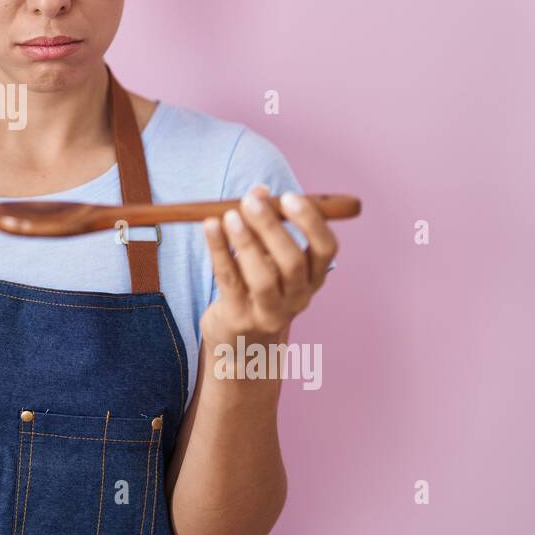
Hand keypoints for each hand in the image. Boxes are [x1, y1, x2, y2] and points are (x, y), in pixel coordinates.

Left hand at [200, 184, 337, 345]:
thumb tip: (259, 191)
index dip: (310, 222)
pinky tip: (209, 227)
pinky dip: (218, 251)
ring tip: (229, 215)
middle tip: (251, 201)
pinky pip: (229, 281)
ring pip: (262, 277)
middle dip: (272, 228)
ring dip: (245, 242)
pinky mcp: (239, 319)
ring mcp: (270, 313)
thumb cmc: (256, 287)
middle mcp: (298, 297)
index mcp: (313, 277)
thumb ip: (265, 225)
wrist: (241, 344)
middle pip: (292, 262)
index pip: (325, 249)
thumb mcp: (268, 257)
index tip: (288, 197)